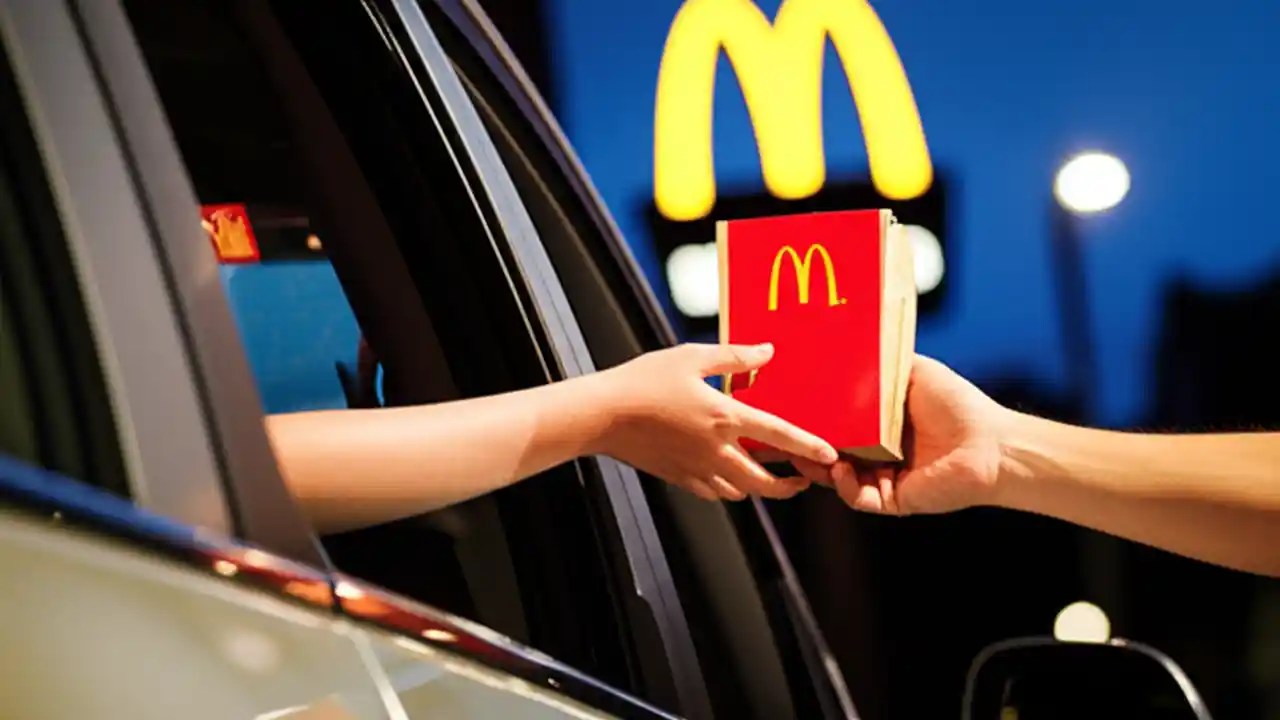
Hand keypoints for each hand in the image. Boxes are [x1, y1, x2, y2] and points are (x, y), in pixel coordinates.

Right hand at [588, 343, 838, 501]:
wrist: (601, 415)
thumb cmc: (642, 381)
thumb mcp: (690, 357)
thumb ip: (733, 356)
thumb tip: (765, 352)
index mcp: (724, 417)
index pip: (778, 435)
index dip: (808, 446)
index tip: (829, 454)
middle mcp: (715, 449)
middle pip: (764, 481)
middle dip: (789, 485)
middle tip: (801, 481)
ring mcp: (696, 468)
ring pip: (740, 491)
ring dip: (758, 487)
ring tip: (765, 478)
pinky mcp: (678, 478)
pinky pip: (712, 493)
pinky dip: (726, 489)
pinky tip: (726, 479)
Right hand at [806, 355, 1008, 514]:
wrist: (992, 442)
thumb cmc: (958, 405)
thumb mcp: (912, 373)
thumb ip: (879, 367)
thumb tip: (847, 347)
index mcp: (880, 427)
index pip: (837, 425)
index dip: (813, 420)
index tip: (790, 408)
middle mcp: (879, 454)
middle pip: (830, 454)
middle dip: (805, 446)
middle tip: (782, 436)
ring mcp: (885, 479)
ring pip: (838, 479)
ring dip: (819, 467)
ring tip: (804, 451)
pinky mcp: (894, 500)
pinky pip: (859, 498)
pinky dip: (845, 486)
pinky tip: (841, 469)